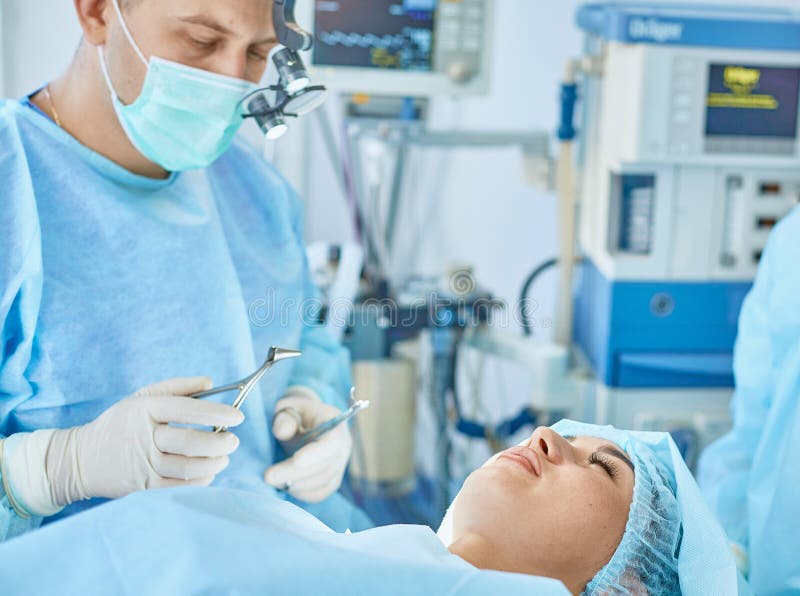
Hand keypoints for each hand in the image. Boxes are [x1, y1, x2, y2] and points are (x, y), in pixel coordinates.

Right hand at [46, 377, 243, 504]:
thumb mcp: (142, 397)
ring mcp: (141, 465)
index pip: (186, 409)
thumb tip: (211, 383)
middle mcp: (142, 437)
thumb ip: (178, 388)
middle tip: (233, 440)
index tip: (238, 416)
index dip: (217, 412)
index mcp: (144, 409)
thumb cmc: (121, 423)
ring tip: (224, 456)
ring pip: (187, 467)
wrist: (80, 460)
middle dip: (220, 442)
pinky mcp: (142, 488)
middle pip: (190, 442)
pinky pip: (180, 487)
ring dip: (214, 462)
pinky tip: (209, 471)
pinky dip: (201, 480)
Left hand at [265, 387, 351, 502]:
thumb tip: (283, 431)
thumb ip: (284, 418)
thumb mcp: (287, 408)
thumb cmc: (295, 414)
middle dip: (295, 473)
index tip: (295, 461)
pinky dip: (302, 493)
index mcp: (336, 423)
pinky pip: (320, 492)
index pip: (332, 442)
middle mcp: (343, 445)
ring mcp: (340, 464)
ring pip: (322, 481)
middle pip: (325, 465)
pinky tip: (284, 486)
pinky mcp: (333, 479)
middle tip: (268, 476)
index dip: (316, 453)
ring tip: (273, 479)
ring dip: (296, 484)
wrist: (304, 423)